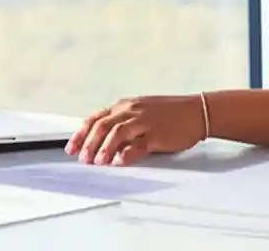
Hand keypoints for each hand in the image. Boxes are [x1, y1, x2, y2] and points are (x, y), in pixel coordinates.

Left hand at [64, 94, 205, 166]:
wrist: (197, 111)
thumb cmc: (169, 114)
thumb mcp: (141, 112)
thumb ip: (122, 123)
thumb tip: (101, 142)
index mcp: (125, 105)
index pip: (95, 118)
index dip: (81, 134)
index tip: (71, 148)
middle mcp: (131, 111)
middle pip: (101, 125)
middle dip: (88, 143)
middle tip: (82, 159)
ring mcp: (144, 121)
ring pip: (116, 132)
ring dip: (103, 148)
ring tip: (97, 162)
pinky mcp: (156, 134)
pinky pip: (137, 144)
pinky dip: (126, 153)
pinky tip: (119, 161)